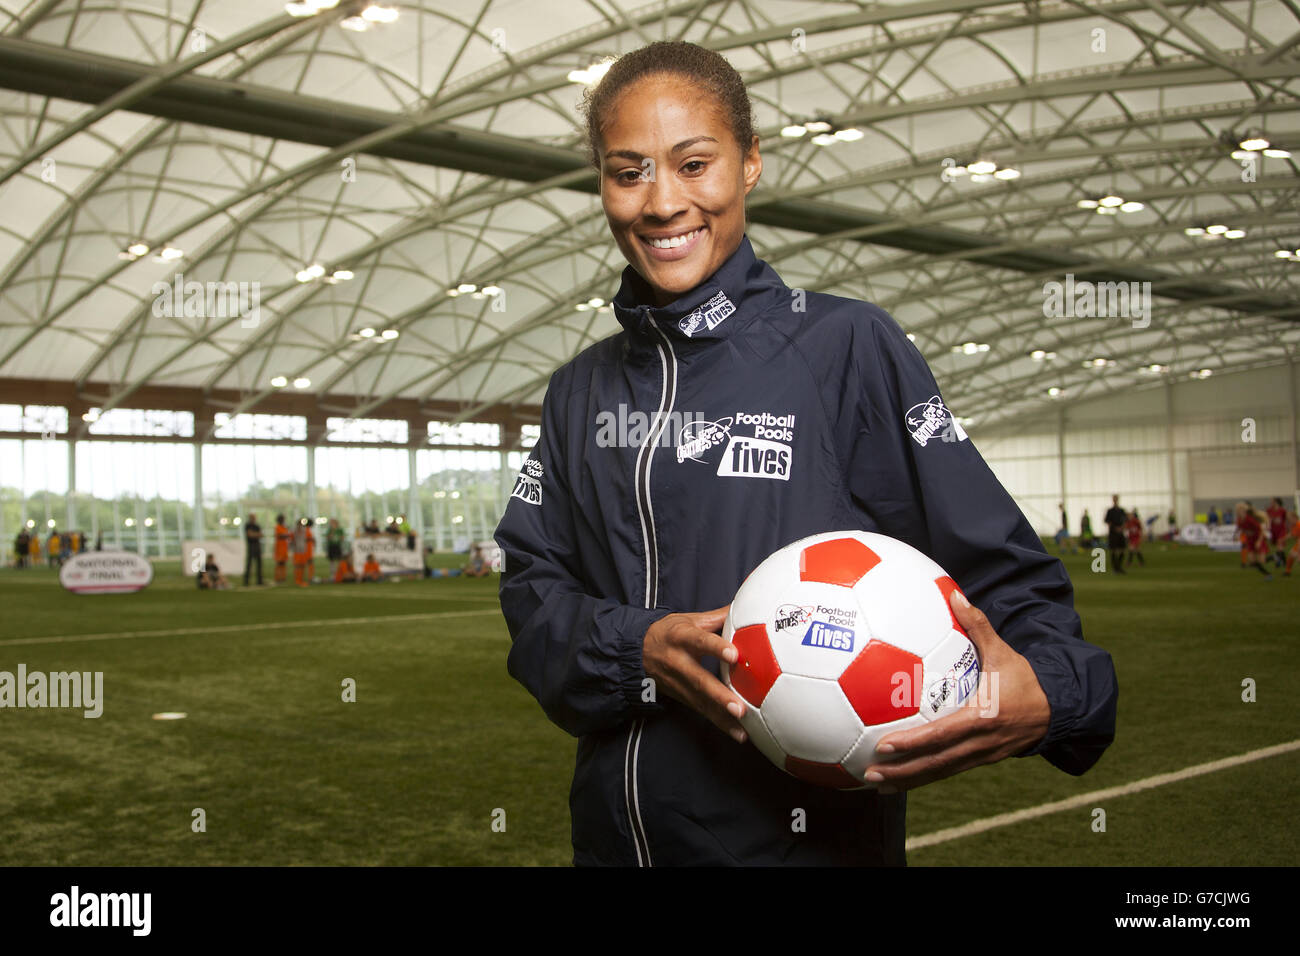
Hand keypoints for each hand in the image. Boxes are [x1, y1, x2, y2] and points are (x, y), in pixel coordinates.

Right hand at [642, 606, 747, 743]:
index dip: (716, 648)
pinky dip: (721, 724)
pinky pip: (703, 712)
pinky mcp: (683, 698)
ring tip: (742, 728)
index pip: (700, 641)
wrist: (637, 652)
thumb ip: (718, 616)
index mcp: (681, 637)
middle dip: (719, 696)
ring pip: (701, 702)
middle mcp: (679, 662)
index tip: (734, 655)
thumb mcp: (688, 619)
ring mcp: (679, 683)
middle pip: (699, 680)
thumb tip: (746, 603)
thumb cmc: (670, 632)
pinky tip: (739, 734)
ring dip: (722, 717)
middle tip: (739, 707)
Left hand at [863, 589, 1050, 792]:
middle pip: (936, 763)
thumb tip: (954, 594)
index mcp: (982, 717)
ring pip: (940, 772)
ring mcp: (981, 756)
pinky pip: (948, 770)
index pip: (941, 734)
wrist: (1058, 709)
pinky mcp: (980, 761)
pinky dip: (923, 776)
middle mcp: (980, 742)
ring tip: (876, 784)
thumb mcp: (1003, 651)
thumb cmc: (1025, 678)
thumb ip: (978, 625)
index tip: (884, 746)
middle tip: (870, 772)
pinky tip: (899, 779)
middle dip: (902, 771)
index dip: (913, 742)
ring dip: (908, 780)